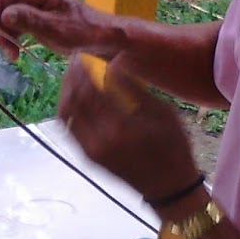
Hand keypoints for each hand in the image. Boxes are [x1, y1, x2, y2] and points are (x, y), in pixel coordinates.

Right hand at [0, 0, 120, 61]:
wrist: (101, 39)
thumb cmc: (83, 31)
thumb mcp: (56, 29)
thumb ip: (30, 20)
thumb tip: (4, 14)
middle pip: (5, 5)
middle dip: (0, 26)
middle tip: (6, 47)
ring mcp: (35, 7)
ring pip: (7, 17)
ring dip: (6, 35)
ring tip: (13, 55)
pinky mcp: (35, 19)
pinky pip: (15, 25)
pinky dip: (13, 38)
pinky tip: (16, 53)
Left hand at [57, 55, 199, 204]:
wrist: (168, 188)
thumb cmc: (173, 147)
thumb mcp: (162, 112)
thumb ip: (133, 88)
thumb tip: (111, 62)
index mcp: (120, 127)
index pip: (91, 88)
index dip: (84, 67)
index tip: (86, 50)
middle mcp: (98, 141)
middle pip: (73, 100)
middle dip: (71, 76)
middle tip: (77, 58)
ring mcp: (89, 151)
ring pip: (66, 115)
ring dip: (66, 91)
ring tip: (74, 74)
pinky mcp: (87, 157)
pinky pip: (69, 129)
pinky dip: (68, 108)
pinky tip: (75, 95)